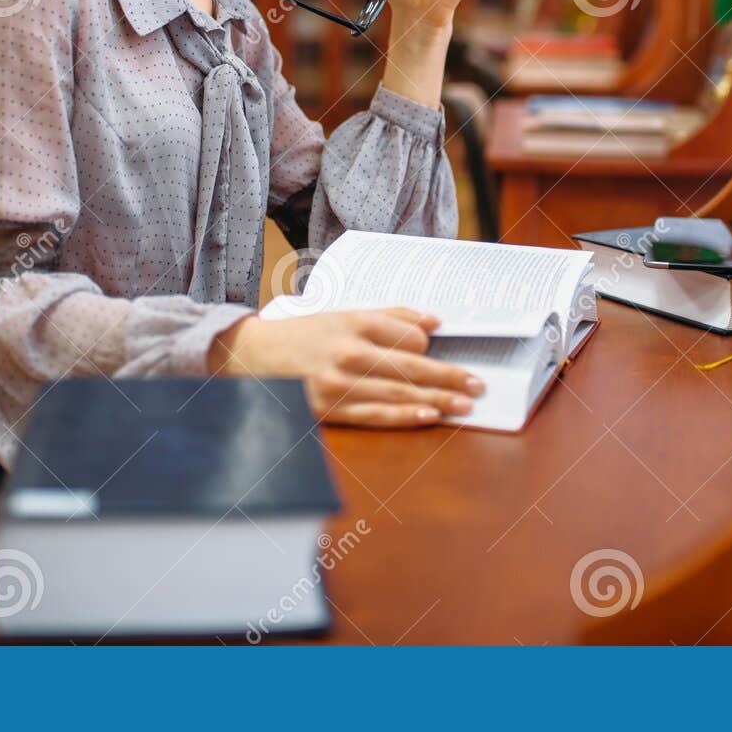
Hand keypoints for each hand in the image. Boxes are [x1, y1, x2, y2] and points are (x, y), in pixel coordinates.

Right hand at [207, 307, 485, 427]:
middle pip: (410, 366)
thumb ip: (391, 316)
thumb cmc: (306, 335)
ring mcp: (338, 384)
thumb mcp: (345, 314)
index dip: (429, 343)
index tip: (445, 348)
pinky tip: (430, 417)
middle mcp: (348, 352)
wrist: (254, 357)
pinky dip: (406, 417)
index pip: (408, 334)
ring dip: (437, 400)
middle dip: (448, 376)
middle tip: (478, 384)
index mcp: (354, 322)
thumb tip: (435, 321)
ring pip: (398, 394)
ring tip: (465, 405)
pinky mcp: (329, 410)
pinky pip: (376, 416)